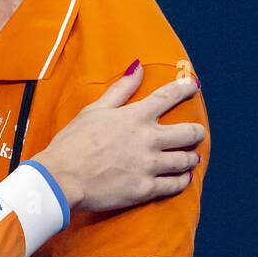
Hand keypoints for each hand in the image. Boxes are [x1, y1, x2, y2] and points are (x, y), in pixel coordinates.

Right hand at [32, 62, 204, 212]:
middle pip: (188, 132)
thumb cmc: (72, 142)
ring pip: (185, 160)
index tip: (193, 86)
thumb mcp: (95, 110)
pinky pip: (175, 185)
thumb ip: (121, 89)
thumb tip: (138, 67)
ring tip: (190, 157)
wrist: (61, 178)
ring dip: (190, 157)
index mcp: (135, 116)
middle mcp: (148, 139)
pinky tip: (181, 178)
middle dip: (196, 131)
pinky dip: (182, 180)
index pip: (168, 96)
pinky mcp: (145, 189)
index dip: (185, 89)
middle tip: (196, 132)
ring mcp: (149, 166)